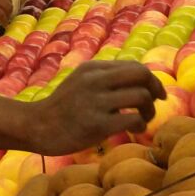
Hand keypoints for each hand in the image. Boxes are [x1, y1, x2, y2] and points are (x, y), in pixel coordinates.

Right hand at [29, 61, 163, 156]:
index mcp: (92, 68)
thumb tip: (141, 80)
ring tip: (143, 119)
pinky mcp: (97, 124)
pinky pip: (133, 119)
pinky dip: (141, 124)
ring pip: (141, 97)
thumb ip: (105, 78)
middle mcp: (94, 80)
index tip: (156, 93)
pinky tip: (135, 129)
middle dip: (156, 88)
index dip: (151, 79)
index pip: (133, 66)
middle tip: (157, 102)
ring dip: (150, 110)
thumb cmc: (63, 108)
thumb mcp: (80, 82)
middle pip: (141, 74)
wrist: (37, 126)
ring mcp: (95, 102)